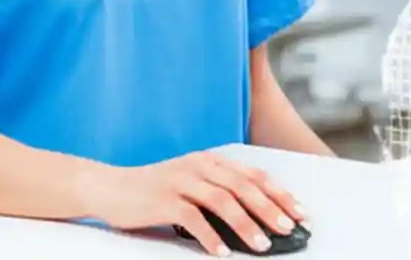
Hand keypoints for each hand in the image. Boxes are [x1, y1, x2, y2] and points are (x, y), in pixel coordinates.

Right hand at [83, 150, 307, 256]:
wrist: (110, 187)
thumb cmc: (155, 190)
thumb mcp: (191, 183)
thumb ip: (219, 193)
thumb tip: (258, 218)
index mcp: (211, 160)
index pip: (254, 175)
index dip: (279, 193)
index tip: (300, 211)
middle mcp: (199, 165)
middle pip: (243, 187)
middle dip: (270, 209)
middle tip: (289, 228)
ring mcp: (181, 180)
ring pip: (222, 201)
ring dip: (246, 224)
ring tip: (262, 245)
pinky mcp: (164, 199)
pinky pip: (193, 218)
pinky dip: (211, 236)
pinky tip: (222, 252)